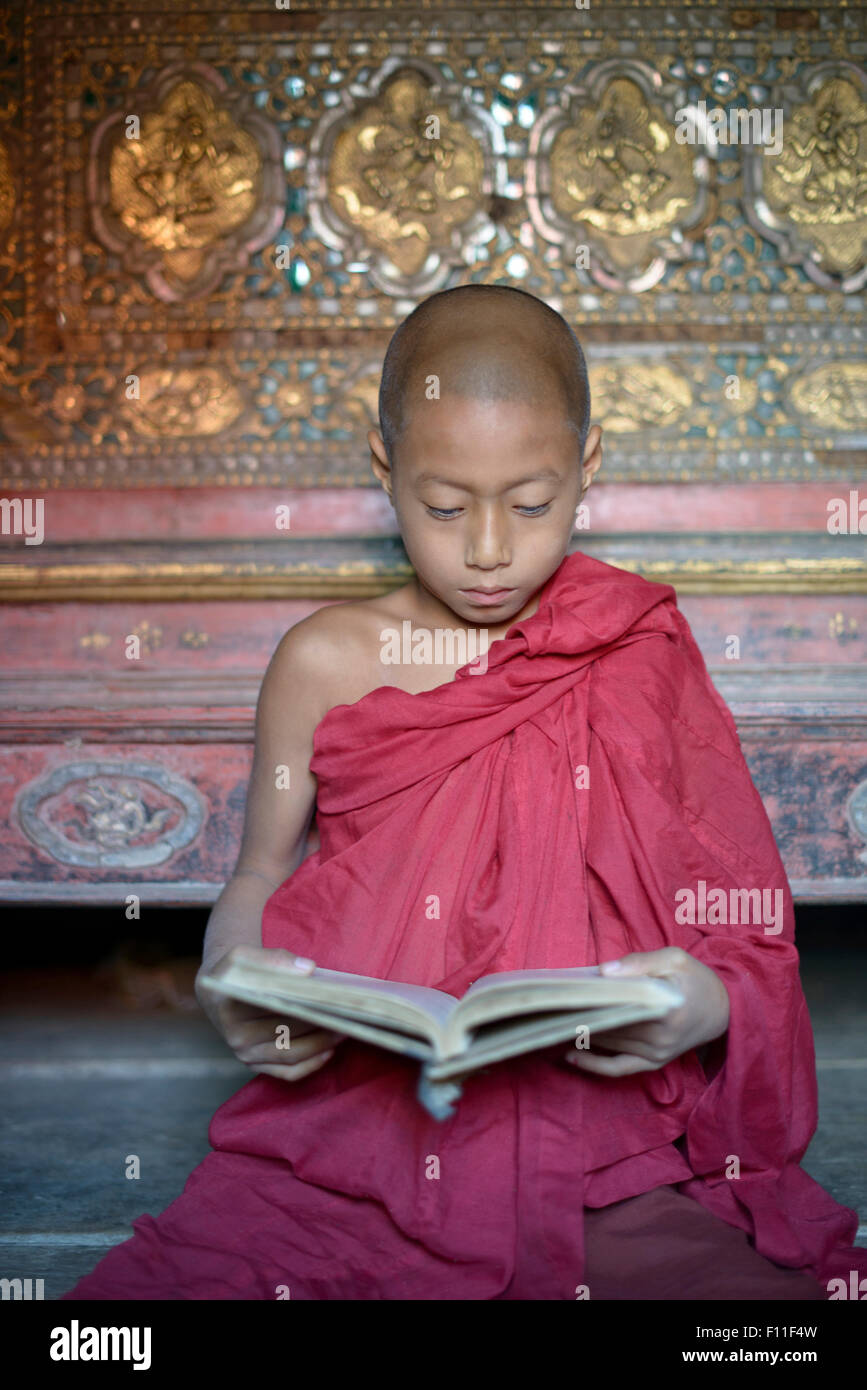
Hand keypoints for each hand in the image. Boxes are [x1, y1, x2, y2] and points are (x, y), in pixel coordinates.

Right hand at [196, 945, 346, 1081]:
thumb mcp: (243, 955)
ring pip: (290, 1053)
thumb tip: (308, 969)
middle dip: (320, 1021)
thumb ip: (273, 959)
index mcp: (229, 1006)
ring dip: (321, 1043)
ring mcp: (245, 1055)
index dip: (303, 1002)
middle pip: (286, 1030)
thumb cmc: (235, 971)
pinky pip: (287, 1072)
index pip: (272, 1005)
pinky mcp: (255, 1066)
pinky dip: (310, 1064)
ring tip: (346, 1028)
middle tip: (349, 1011)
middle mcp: (235, 1036)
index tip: (329, 996)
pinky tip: (329, 1051)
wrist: (217, 993)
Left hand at [564, 947, 728, 1077]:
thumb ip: (639, 963)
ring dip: (582, 1034)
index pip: (617, 1004)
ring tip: (553, 1022)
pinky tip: (571, 1055)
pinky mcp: (655, 1063)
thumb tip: (602, 972)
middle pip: (609, 1025)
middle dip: (580, 1014)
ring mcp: (657, 1054)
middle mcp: (660, 1037)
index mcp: (665, 1008)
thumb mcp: (674, 958)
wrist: (724, 1009)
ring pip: (609, 1045)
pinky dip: (594, 1065)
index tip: (564, 991)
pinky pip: (619, 1069)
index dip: (589, 998)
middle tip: (550, 1005)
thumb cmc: (696, 979)